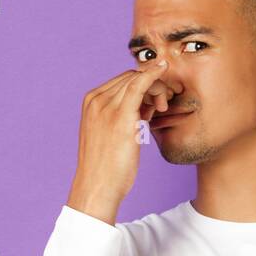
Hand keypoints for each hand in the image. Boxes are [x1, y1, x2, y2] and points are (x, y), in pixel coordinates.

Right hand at [68, 61, 179, 222]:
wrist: (97, 187)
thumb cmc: (107, 168)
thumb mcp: (113, 136)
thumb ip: (126, 118)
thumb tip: (146, 108)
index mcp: (91, 103)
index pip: (122, 81)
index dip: (143, 86)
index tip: (156, 102)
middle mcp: (96, 100)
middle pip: (130, 77)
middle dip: (152, 85)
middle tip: (164, 105)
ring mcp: (106, 106)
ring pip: (137, 80)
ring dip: (156, 87)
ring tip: (163, 108)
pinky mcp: (120, 116)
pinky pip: (139, 85)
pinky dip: (152, 74)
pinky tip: (164, 68)